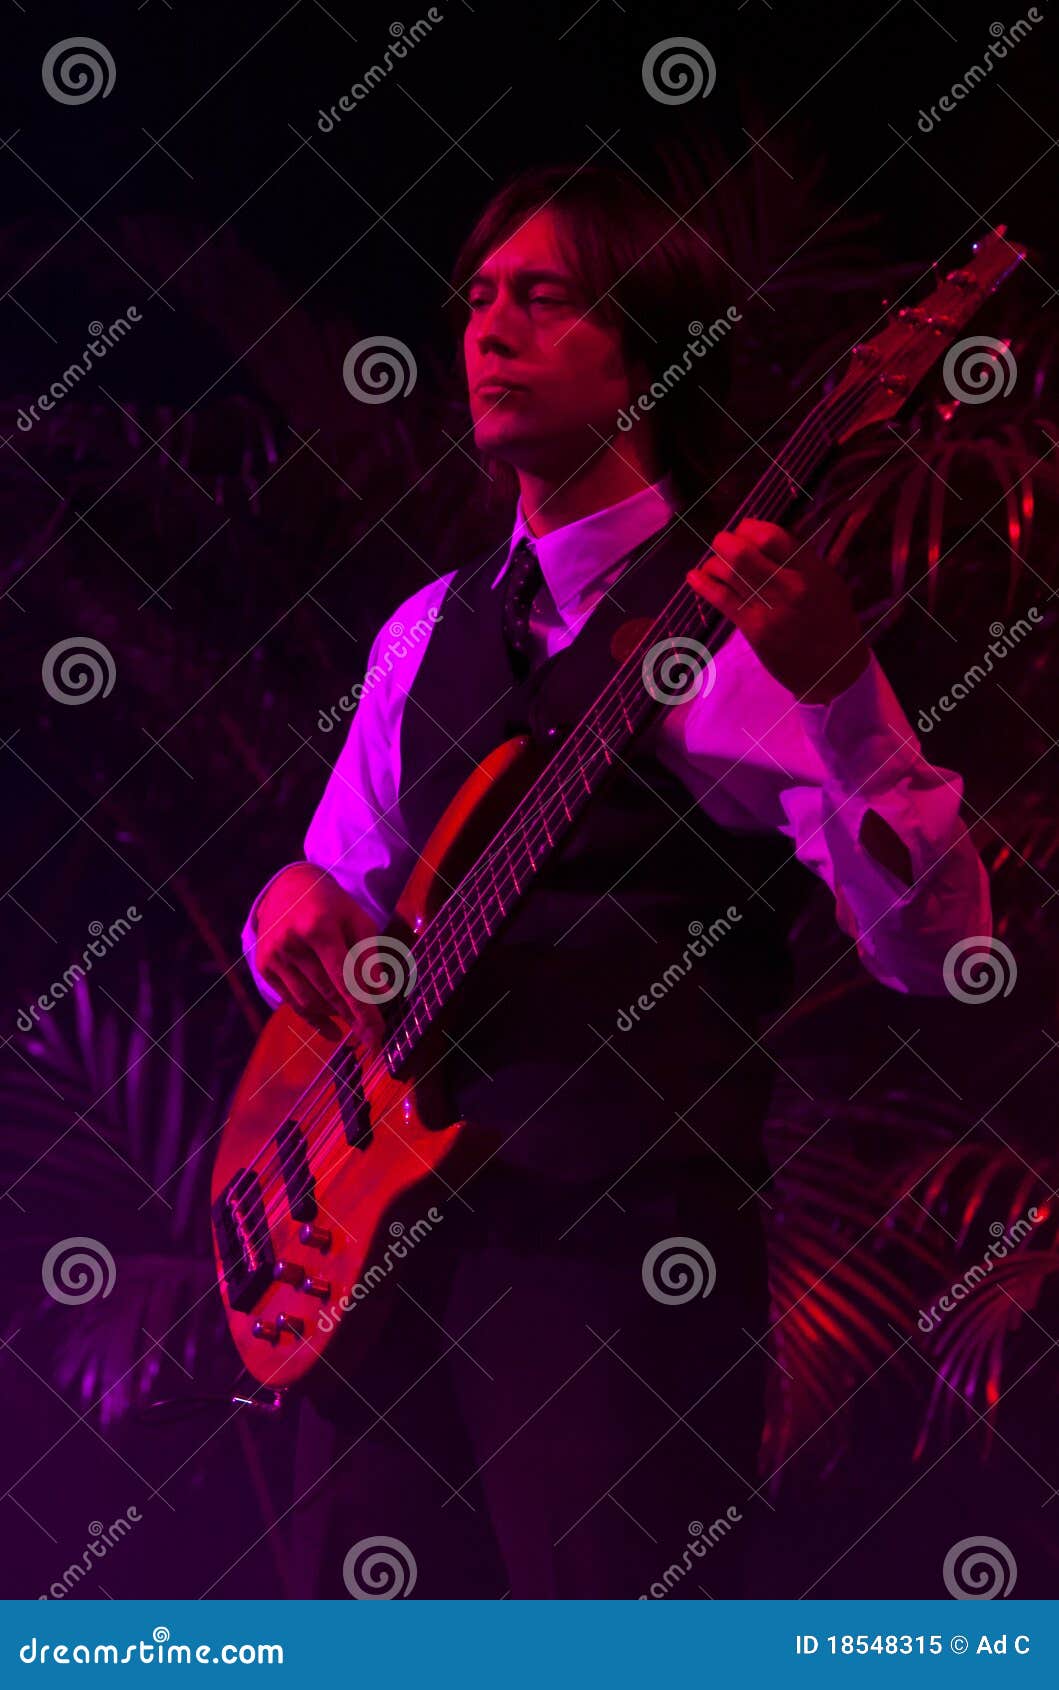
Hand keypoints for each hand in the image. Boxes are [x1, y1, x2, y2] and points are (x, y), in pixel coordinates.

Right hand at [252, 862, 384, 1043]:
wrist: (288, 887)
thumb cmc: (331, 906)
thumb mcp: (357, 921)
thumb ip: (368, 957)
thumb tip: (381, 996)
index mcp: (317, 927)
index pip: (344, 978)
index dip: (362, 1009)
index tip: (377, 1034)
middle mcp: (290, 943)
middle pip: (327, 992)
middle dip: (353, 1017)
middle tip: (373, 1036)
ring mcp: (273, 956)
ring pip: (308, 1002)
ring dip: (335, 1016)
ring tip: (355, 1021)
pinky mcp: (263, 967)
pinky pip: (291, 1002)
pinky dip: (314, 1019)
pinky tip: (333, 1029)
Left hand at [687, 518, 868, 703]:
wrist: (834, 668)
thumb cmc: (832, 620)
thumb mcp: (828, 581)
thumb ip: (800, 559)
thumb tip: (762, 537)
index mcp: (811, 569)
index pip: (771, 535)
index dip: (749, 527)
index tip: (744, 531)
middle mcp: (790, 586)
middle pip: (742, 552)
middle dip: (725, 542)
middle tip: (723, 544)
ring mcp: (770, 609)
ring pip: (728, 573)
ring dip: (713, 563)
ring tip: (713, 565)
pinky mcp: (754, 629)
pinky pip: (721, 600)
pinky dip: (703, 584)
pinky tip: (693, 576)